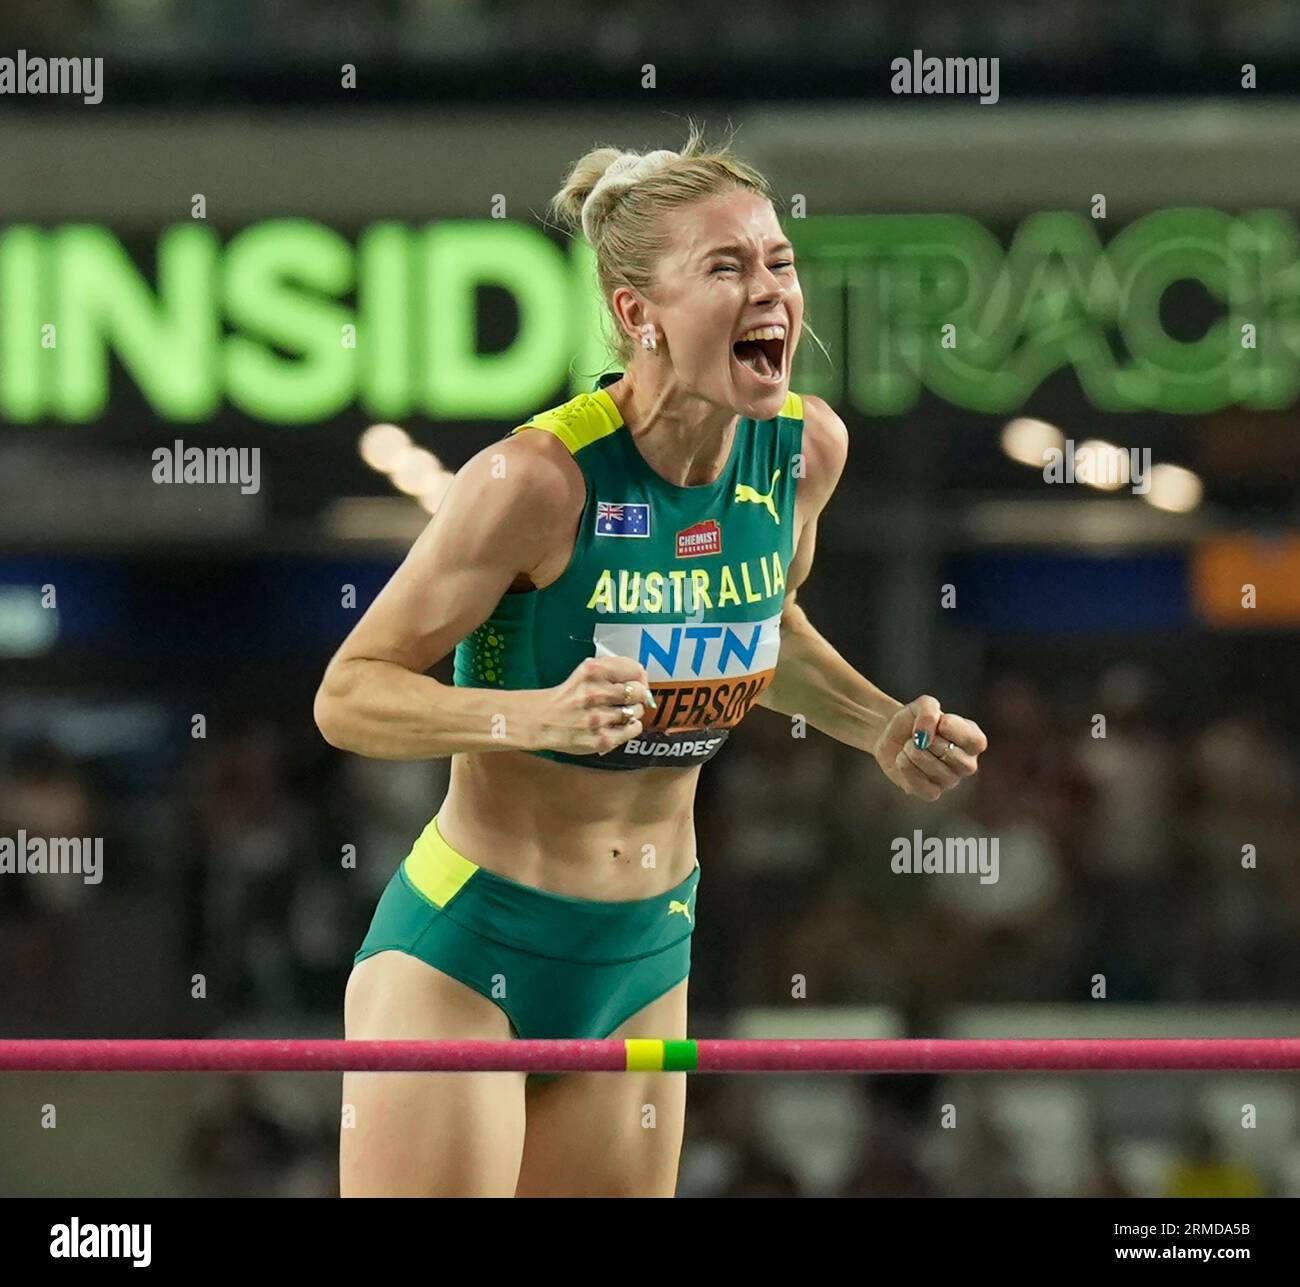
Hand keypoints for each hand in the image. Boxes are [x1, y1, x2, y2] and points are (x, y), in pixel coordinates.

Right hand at [533, 656, 656, 755]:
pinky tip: (618, 725)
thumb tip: (641, 676)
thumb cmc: (568, 696)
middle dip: (637, 695)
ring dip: (631, 712)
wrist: (540, 721)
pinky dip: (630, 727)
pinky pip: (633, 729)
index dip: (638, 676)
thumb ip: (613, 668)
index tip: (634, 682)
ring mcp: (599, 718)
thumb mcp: (586, 671)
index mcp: (593, 672)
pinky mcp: (601, 739)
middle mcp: (597, 693)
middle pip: (639, 692)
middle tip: (626, 699)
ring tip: (617, 713)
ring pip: (637, 711)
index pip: (635, 670)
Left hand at [872, 695, 986, 800]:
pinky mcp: (931, 792)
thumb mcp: (923, 704)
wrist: (889, 735)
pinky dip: (907, 769)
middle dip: (931, 742)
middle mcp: (966, 763)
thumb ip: (929, 711)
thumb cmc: (914, 720)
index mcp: (972, 741)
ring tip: (908, 745)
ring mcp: (950, 780)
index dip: (955, 730)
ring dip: (914, 753)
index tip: (940, 721)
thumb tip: (925, 736)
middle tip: (917, 736)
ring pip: (938, 772)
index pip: (976, 742)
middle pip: (957, 758)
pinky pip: (924, 787)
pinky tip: (903, 759)